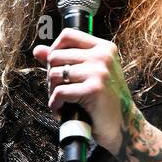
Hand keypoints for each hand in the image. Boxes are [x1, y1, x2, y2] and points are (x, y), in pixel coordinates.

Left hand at [33, 28, 134, 155]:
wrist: (123, 125)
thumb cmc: (104, 101)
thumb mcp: (87, 75)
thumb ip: (64, 60)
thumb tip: (38, 50)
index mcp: (103, 48)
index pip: (67, 35)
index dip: (54, 50)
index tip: (56, 66)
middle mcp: (103, 56)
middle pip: (56, 56)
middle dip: (51, 76)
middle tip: (59, 90)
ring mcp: (99, 72)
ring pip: (54, 74)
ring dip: (52, 91)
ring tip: (62, 101)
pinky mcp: (93, 89)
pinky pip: (60, 92)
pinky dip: (55, 104)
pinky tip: (62, 109)